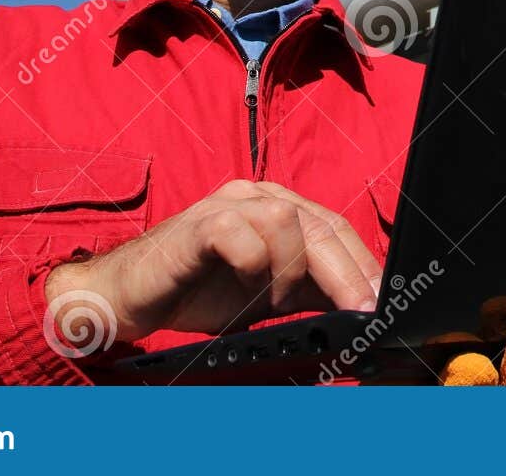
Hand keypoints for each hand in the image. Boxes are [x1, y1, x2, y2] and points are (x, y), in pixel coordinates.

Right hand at [43, 179, 380, 349]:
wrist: (125, 296)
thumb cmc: (195, 291)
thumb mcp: (264, 295)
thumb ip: (306, 290)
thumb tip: (356, 304)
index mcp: (277, 207)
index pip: (334, 227)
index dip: (361, 262)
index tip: (380, 301)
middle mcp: (256, 197)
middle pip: (319, 225)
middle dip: (346, 272)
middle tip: (360, 310)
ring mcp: (226, 205)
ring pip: (286, 223)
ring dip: (290, 273)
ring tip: (275, 304)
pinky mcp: (199, 224)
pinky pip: (241, 237)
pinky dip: (253, 269)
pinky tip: (245, 293)